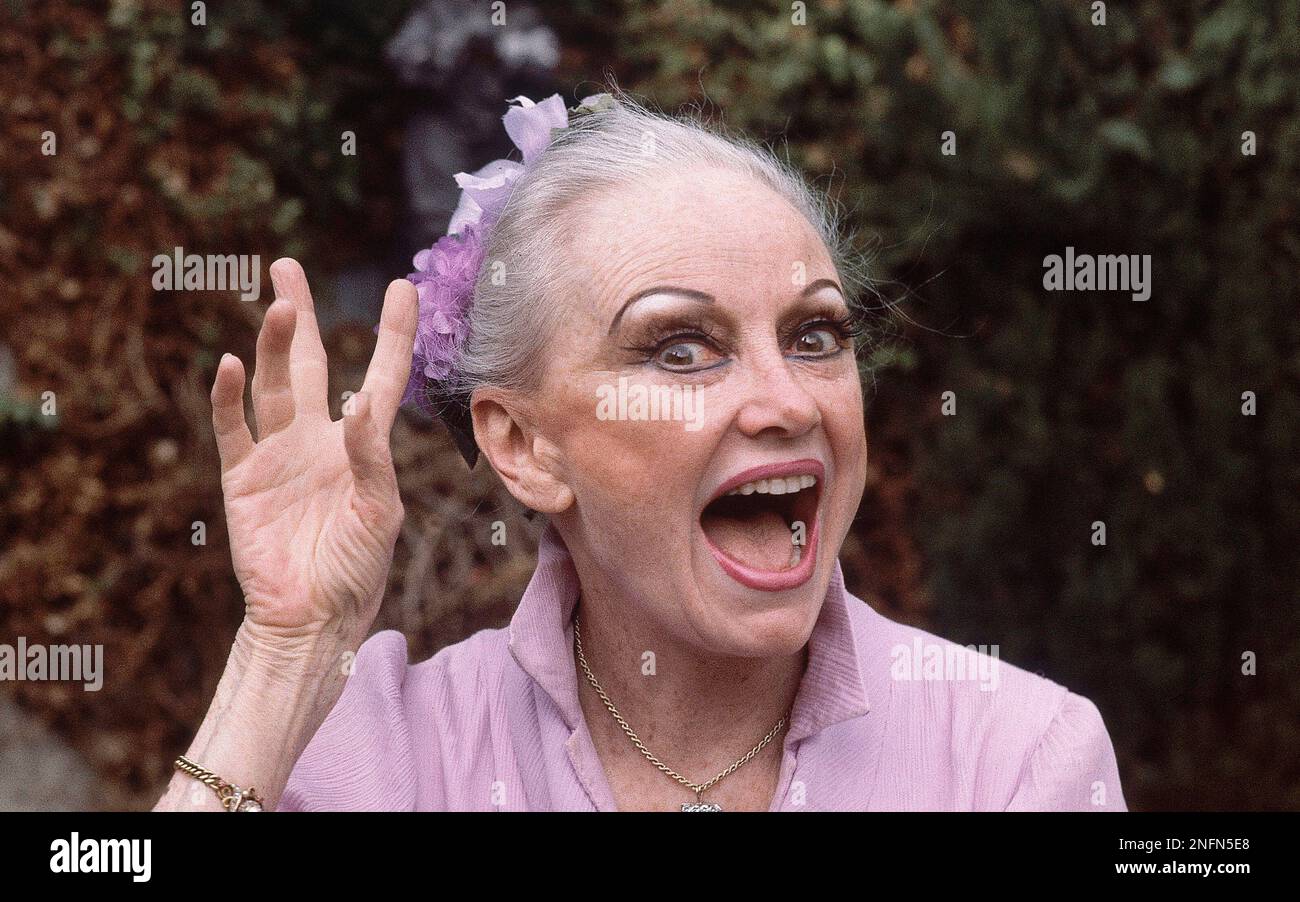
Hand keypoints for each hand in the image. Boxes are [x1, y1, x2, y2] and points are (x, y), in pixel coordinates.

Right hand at [210, 258, 417, 640]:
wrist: (310, 618)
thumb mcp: (380, 512)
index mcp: (362, 444)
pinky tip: (230, 363)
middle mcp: (317, 438)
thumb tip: (359, 403)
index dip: (393, 334)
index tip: (405, 286)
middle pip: (307, 362)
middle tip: (286, 268)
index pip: (382, 376)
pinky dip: (228, 396)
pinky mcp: (243, 477)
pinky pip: (233, 427)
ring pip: (271, 385)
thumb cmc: (356, 568)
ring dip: (271, 346)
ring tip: (278, 306)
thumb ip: (371, 457)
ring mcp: (277, 453)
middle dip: (299, 316)